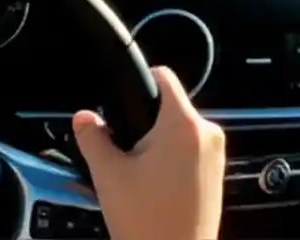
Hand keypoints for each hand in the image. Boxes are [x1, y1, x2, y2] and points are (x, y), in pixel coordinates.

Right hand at [73, 66, 225, 239]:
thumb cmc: (149, 223)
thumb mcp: (108, 174)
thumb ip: (92, 136)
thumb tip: (83, 117)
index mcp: (183, 126)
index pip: (163, 76)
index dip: (139, 80)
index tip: (122, 98)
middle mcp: (207, 135)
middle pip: (169, 105)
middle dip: (144, 122)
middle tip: (125, 151)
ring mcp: (215, 156)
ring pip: (178, 130)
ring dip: (157, 142)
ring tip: (139, 173)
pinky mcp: (216, 174)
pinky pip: (189, 150)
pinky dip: (170, 158)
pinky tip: (154, 185)